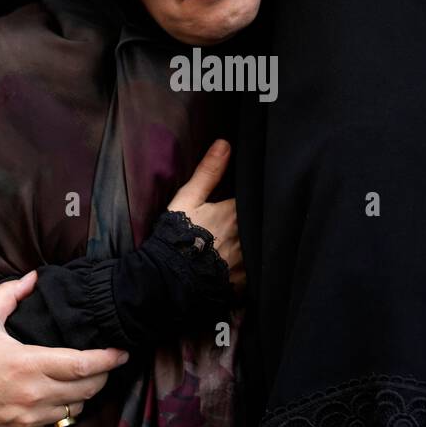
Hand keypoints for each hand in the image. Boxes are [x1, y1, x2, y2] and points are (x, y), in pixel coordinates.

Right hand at [0, 271, 129, 426]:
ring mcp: (28, 419)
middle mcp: (33, 395)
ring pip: (75, 411)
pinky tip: (55, 400)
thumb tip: (33, 277)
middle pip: (88, 390)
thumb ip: (9, 294)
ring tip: (80, 381)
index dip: (109, 359)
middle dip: (103, 376)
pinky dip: (60, 413)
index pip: (83, 364)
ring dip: (83, 396)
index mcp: (28, 364)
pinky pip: (54, 426)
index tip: (122, 352)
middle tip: (106, 364)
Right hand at [167, 139, 243, 293]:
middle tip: (239, 224)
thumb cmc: (176, 236)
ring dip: (251, 246)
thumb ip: (208, 172)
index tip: (247, 199)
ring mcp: (246, 262)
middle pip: (257, 225)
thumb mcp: (188, 200)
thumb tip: (224, 143)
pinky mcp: (243, 283)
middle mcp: (247, 237)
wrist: (168, 279)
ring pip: (256, 249)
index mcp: (236, 213)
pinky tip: (235, 268)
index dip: (250, 200)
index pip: (252, 201)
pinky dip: (247, 269)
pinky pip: (251, 273)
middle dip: (253, 223)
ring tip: (237, 246)